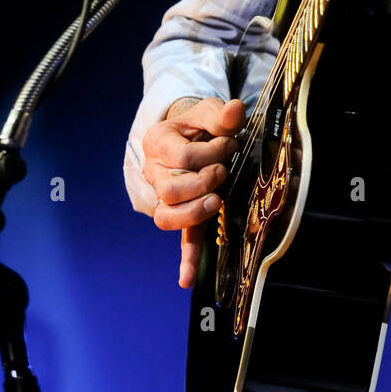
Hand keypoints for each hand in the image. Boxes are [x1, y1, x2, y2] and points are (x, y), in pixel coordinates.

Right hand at [141, 96, 245, 288]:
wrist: (191, 133)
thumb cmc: (200, 123)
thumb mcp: (209, 111)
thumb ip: (222, 114)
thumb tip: (236, 111)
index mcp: (158, 143)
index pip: (181, 158)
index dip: (210, 153)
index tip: (229, 143)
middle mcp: (154, 172)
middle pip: (169, 189)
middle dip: (202, 181)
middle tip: (223, 171)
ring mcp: (165, 197)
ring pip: (166, 215)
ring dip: (194, 212)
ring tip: (216, 202)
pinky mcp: (183, 214)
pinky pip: (180, 239)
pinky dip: (185, 259)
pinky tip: (187, 280)